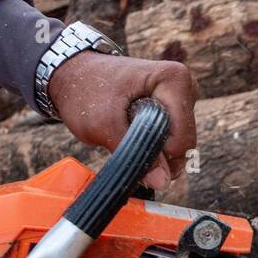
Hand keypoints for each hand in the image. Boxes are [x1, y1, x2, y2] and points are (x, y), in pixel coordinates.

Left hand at [47, 52, 198, 191]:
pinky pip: (173, 139)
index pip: (182, 138)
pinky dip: (153, 145)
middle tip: (123, 141)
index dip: (159, 155)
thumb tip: (162, 182)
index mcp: (174, 80)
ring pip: (179, 144)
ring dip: (154, 150)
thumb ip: (135, 155)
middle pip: (184, 142)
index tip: (128, 147)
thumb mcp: (103, 125)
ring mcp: (182, 97)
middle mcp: (185, 86)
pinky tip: (133, 134)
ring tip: (126, 133)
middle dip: (157, 154)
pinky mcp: (175, 107)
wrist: (72, 75)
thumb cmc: (84, 91)